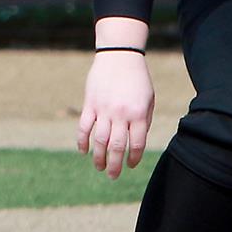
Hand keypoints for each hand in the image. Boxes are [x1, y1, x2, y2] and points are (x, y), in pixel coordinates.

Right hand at [77, 48, 154, 178]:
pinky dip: (82, 141)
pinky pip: (84, 127)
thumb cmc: (138, 79)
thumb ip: (144, 121)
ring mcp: (104, 109)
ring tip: (100, 167)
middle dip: (115, 165)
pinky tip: (83, 151)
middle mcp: (121, 114)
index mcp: (139, 114)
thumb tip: (135, 143)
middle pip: (117, 147)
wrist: (120, 55)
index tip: (130, 165)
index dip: (133, 158)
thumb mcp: (149, 99)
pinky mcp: (90, 104)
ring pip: (99, 140)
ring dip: (98, 157)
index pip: (136, 144)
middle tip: (113, 176)